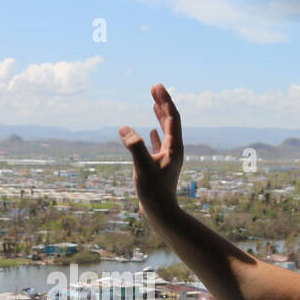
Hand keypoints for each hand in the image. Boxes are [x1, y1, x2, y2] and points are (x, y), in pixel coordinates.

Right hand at [119, 83, 183, 218]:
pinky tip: (153, 131)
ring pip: (167, 131)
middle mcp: (174, 150)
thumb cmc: (153, 192)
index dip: (164, 101)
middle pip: (171, 121)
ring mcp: (169, 158)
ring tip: (154, 103)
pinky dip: (157, 134)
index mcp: (174, 147)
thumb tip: (124, 128)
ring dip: (160, 116)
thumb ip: (134, 147)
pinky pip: (161, 144)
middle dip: (163, 104)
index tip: (156, 86)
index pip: (171, 118)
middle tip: (155, 88)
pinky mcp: (162, 166)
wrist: (161, 213)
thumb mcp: (142, 167)